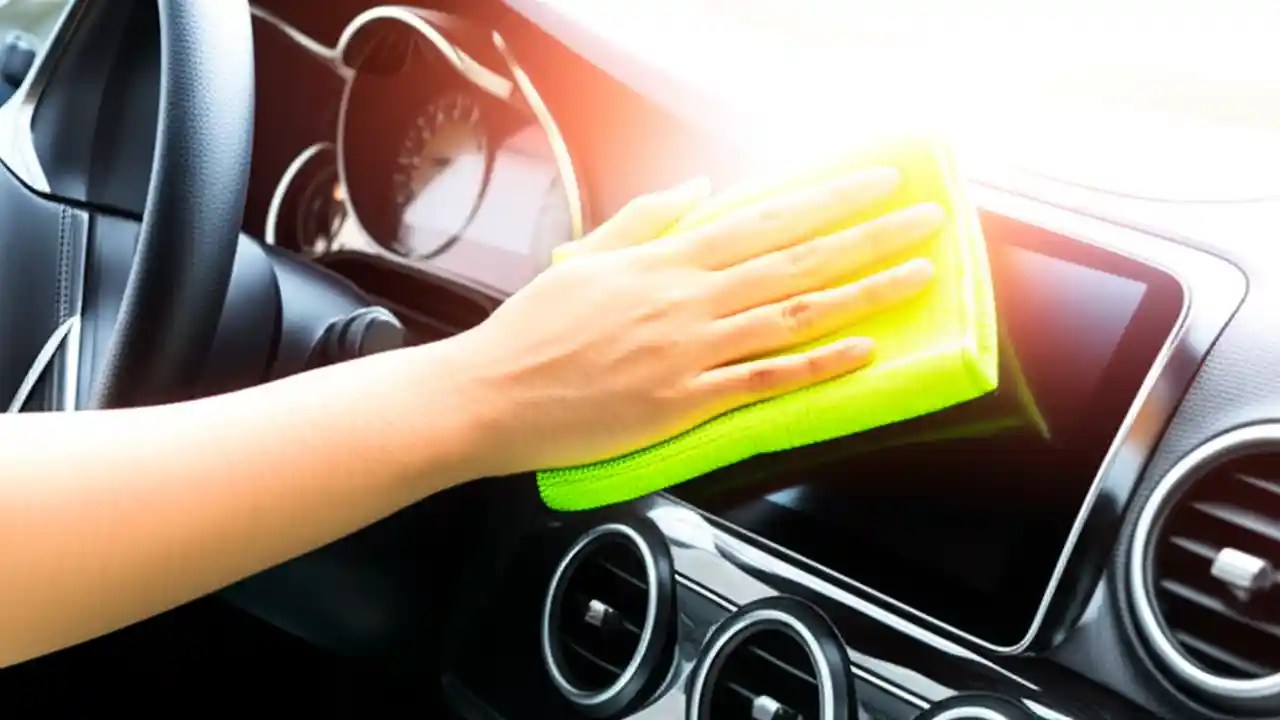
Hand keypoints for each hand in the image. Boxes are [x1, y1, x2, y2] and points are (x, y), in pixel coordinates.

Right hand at [447, 170, 944, 476]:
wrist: (490, 395)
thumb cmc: (534, 333)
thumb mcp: (588, 259)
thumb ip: (647, 221)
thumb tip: (698, 193)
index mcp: (666, 262)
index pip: (766, 220)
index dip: (829, 199)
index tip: (877, 183)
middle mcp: (688, 300)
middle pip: (796, 260)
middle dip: (868, 235)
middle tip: (924, 219)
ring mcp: (690, 352)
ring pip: (794, 315)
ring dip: (863, 293)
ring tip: (915, 276)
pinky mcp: (684, 403)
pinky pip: (766, 380)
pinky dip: (819, 365)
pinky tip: (862, 351)